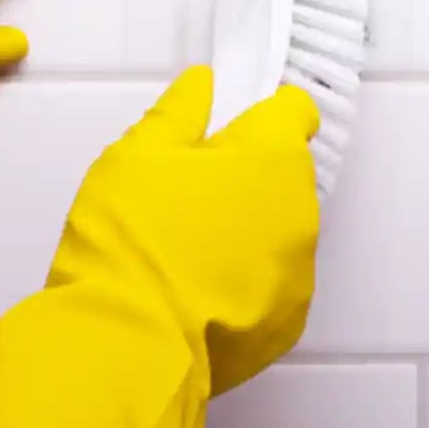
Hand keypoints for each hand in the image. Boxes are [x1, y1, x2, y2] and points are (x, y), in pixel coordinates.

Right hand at [0, 66, 319, 427]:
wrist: (127, 343)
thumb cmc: (130, 238)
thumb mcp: (135, 155)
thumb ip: (178, 112)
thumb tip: (203, 84)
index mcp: (272, 157)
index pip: (293, 111)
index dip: (260, 113)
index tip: (224, 129)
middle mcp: (301, 211)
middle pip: (283, 175)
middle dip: (245, 176)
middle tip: (183, 194)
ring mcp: (299, 273)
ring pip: (278, 232)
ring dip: (246, 231)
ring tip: (183, 251)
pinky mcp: (287, 323)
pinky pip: (270, 286)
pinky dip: (242, 283)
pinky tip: (194, 293)